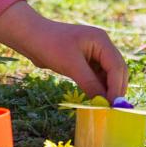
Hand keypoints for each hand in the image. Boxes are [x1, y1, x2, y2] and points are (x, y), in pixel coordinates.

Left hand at [0, 2, 127, 100]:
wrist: (29, 37)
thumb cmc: (50, 45)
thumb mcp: (71, 65)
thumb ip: (90, 83)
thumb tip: (104, 103)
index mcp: (101, 40)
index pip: (116, 66)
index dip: (116, 87)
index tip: (114, 106)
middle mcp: (101, 46)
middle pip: (116, 71)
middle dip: (115, 89)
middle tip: (113, 109)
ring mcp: (94, 53)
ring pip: (108, 75)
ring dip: (107, 90)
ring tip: (105, 107)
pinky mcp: (85, 61)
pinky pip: (97, 76)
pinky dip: (98, 88)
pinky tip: (95, 100)